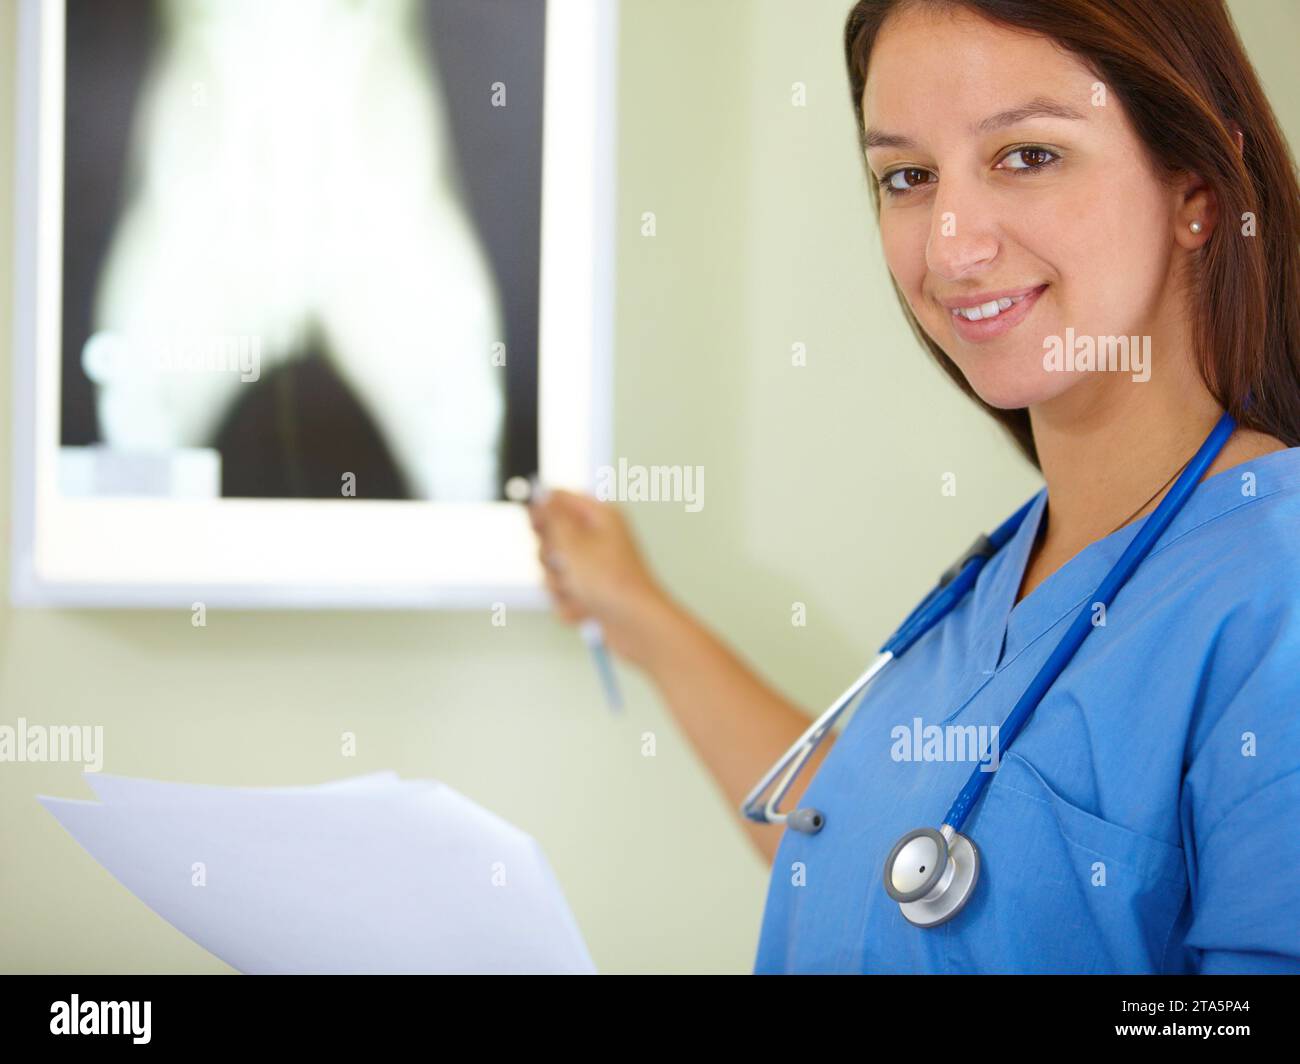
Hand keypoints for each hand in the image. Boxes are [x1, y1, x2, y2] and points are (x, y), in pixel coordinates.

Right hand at [528, 489, 669, 665]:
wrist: (637, 626)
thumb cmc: (614, 583)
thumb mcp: (573, 542)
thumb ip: (552, 518)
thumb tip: (540, 497)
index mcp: (600, 516)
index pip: (560, 499)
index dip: (542, 511)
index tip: (536, 526)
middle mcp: (597, 539)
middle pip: (551, 538)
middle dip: (550, 558)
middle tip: (565, 565)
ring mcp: (593, 567)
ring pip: (553, 570)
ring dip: (559, 586)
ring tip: (579, 592)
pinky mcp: (590, 592)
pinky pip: (563, 594)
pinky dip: (569, 604)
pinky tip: (586, 609)